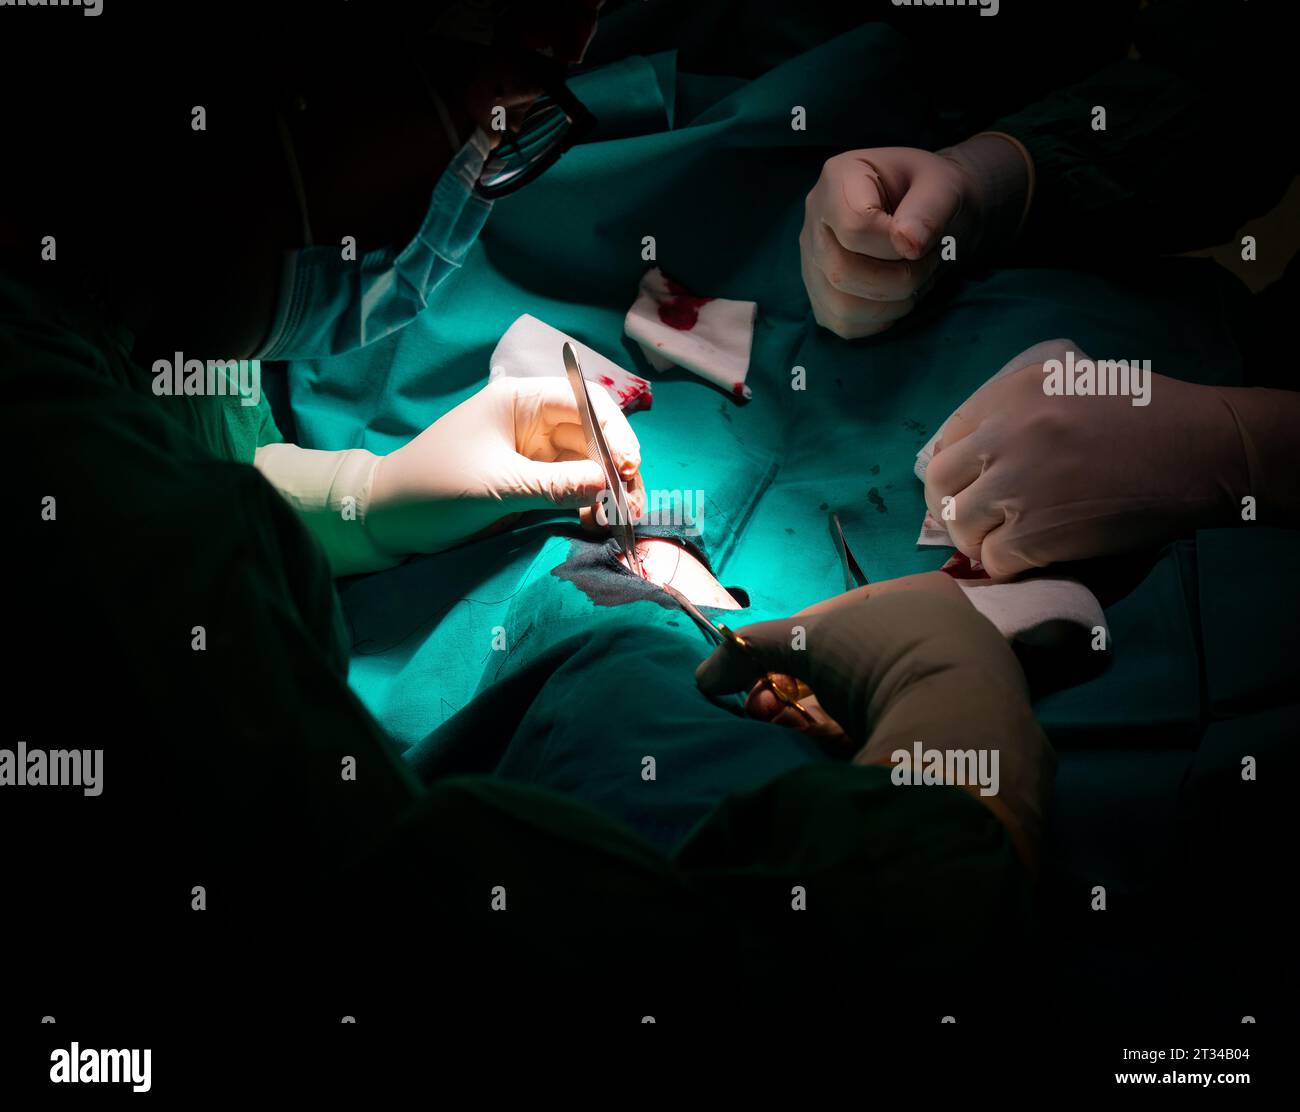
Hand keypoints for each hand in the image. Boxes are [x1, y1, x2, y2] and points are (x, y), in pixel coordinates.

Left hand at [367, 376, 641, 556]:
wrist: (388, 518)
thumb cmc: (433, 488)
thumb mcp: (496, 487)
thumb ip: (555, 484)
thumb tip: (607, 484)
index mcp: (520, 401)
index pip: (587, 401)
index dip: (615, 431)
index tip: (628, 467)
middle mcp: (533, 420)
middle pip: (594, 434)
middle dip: (618, 467)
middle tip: (632, 505)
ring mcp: (533, 452)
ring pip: (588, 463)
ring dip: (609, 489)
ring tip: (621, 520)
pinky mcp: (530, 481)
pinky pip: (572, 486)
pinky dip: (589, 502)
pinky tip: (596, 521)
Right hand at [697, 572, 967, 744]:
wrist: (956, 730)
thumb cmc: (879, 660)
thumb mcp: (804, 641)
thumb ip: (749, 650)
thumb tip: (705, 676)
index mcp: (923, 595)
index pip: (843, 612)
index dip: (794, 642)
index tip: (763, 672)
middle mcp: (951, 634)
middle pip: (856, 661)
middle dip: (804, 687)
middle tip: (767, 709)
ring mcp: (965, 689)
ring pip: (877, 701)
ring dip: (826, 719)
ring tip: (789, 736)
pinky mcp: (968, 738)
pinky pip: (901, 734)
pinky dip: (860, 744)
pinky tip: (827, 757)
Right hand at [799, 136, 1030, 337]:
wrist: (929, 213)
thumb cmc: (933, 194)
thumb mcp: (945, 185)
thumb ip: (930, 208)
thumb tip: (907, 245)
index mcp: (838, 179)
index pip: (855, 227)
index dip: (896, 244)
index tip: (922, 240)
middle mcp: (814, 220)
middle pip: (843, 272)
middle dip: (900, 278)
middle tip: (927, 262)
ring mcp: (811, 261)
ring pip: (842, 306)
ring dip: (893, 303)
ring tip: (913, 279)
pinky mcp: (819, 296)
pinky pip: (844, 324)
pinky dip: (880, 319)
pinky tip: (895, 295)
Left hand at [924, 341, 1245, 577]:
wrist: (1200, 450)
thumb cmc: (1148, 415)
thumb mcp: (1072, 384)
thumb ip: (1019, 410)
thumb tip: (974, 450)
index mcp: (1011, 394)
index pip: (946, 438)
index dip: (954, 469)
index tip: (969, 485)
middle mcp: (1004, 435)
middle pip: (939, 484)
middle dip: (951, 507)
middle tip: (976, 521)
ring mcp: (1017, 484)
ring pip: (960, 526)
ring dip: (978, 540)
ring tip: (1006, 541)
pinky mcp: (1036, 532)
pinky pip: (993, 560)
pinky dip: (1006, 566)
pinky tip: (1031, 558)